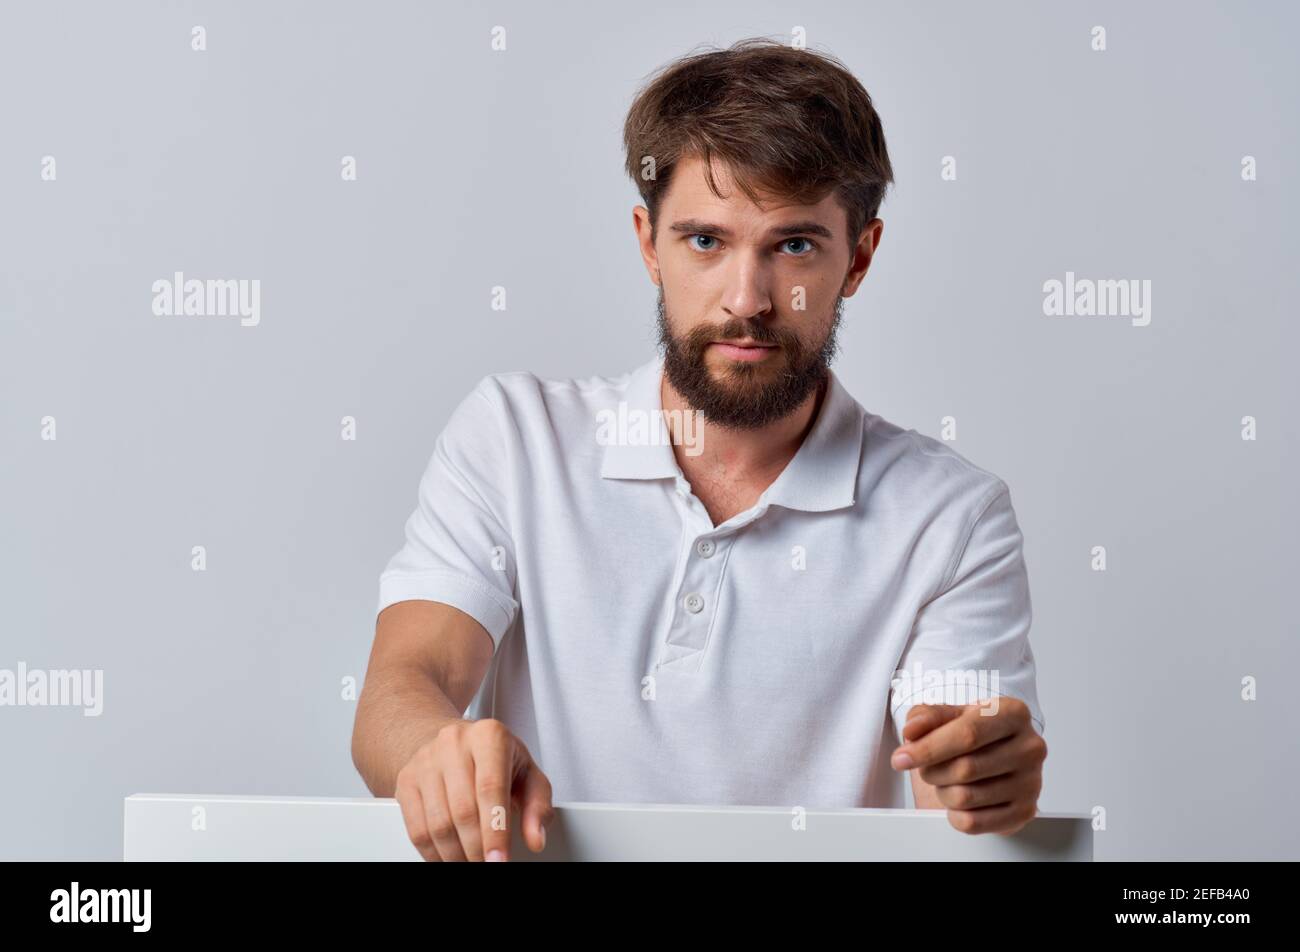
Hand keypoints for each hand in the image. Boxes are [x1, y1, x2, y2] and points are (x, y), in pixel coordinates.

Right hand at [394, 718, 553, 860]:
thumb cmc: (495, 759)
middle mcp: (454, 744)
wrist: (454, 743)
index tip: (498, 860)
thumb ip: (537, 806)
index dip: (495, 831)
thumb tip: (535, 838)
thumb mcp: (527, 774)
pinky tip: (449, 856)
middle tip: (486, 864)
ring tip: (471, 862)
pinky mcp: (406, 780)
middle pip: (463, 811)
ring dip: (455, 855)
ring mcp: (426, 761)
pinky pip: (416, 828)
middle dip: (476, 849)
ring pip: (438, 823)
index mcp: (489, 737)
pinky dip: (433, 853)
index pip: (490, 789)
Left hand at [891, 697, 1046, 834]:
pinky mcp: (1025, 811)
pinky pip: (973, 823)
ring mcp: (1031, 781)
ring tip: (947, 780)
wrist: (996, 758)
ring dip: (942, 792)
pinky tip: (959, 801)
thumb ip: (925, 716)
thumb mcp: (947, 716)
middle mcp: (1030, 746)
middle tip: (929, 767)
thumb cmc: (971, 734)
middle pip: (964, 769)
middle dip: (932, 771)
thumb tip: (912, 731)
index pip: (967, 735)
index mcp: (1012, 713)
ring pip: (965, 798)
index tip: (900, 758)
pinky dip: (954, 815)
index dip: (928, 749)